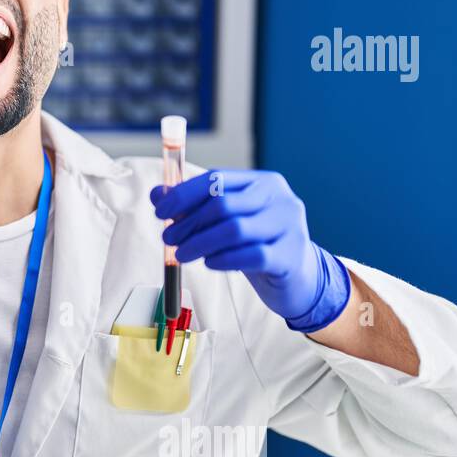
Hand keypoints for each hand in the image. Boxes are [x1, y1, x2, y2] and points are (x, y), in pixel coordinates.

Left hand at [150, 170, 349, 331]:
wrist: (298, 278)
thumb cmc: (258, 244)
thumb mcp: (228, 222)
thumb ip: (194, 207)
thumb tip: (157, 195)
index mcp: (263, 182)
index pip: (217, 178)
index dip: (183, 194)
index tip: (160, 211)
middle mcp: (279, 198)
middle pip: (223, 203)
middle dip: (188, 222)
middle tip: (168, 238)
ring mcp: (289, 226)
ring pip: (235, 229)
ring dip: (200, 242)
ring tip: (181, 254)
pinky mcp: (290, 256)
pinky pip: (250, 256)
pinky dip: (223, 260)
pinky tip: (210, 263)